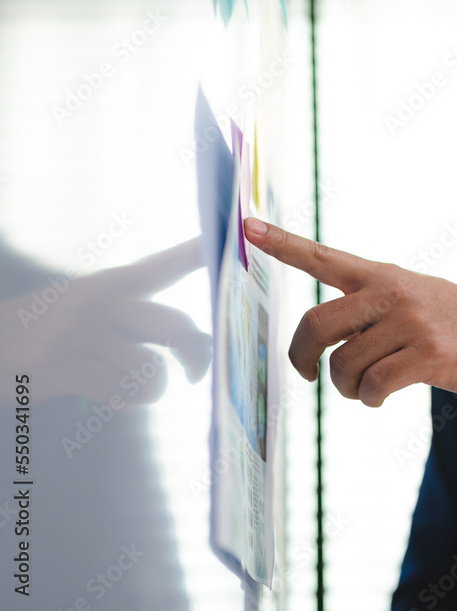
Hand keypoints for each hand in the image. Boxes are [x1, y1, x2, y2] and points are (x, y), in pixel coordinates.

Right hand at [1, 237, 211, 406]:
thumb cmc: (46, 330)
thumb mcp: (87, 305)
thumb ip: (137, 317)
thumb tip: (195, 343)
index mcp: (108, 285)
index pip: (162, 267)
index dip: (197, 255)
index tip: (232, 233)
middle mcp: (99, 305)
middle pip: (174, 326)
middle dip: (196, 354)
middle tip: (194, 372)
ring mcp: (80, 337)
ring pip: (149, 368)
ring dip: (151, 389)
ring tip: (135, 390)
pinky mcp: (62, 370)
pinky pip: (119, 393)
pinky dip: (125, 402)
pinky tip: (111, 398)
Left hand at [243, 218, 456, 406]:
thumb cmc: (447, 319)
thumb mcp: (408, 294)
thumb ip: (366, 308)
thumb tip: (321, 349)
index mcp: (379, 275)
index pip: (321, 256)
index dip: (281, 243)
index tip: (246, 226)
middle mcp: (390, 293)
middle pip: (317, 324)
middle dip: (301, 358)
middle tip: (307, 374)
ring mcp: (409, 323)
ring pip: (344, 365)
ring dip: (345, 388)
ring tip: (364, 387)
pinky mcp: (428, 354)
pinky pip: (374, 386)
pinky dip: (369, 399)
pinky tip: (380, 396)